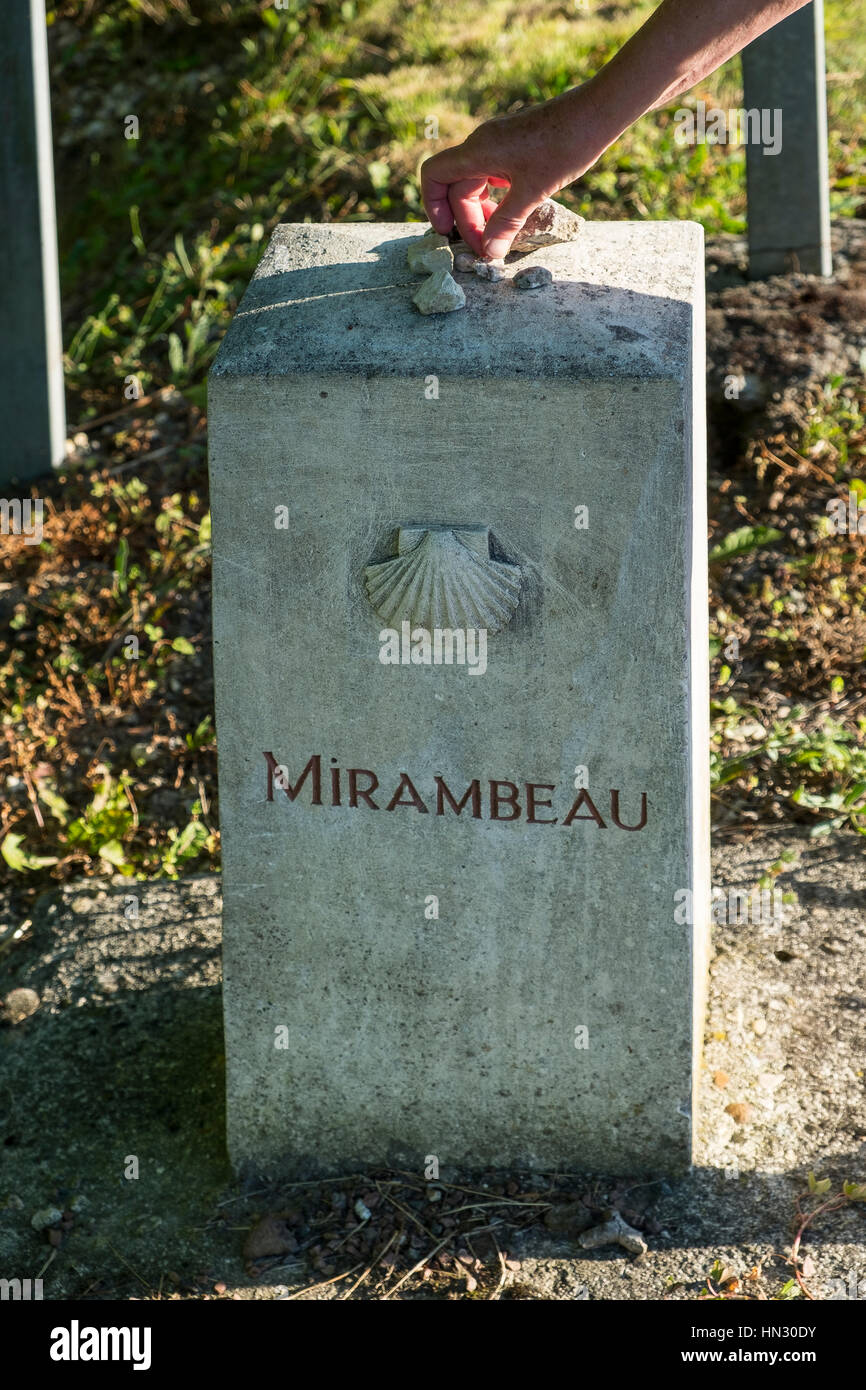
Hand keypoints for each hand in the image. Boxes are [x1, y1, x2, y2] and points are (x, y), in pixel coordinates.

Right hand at [420, 81, 611, 259]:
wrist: (597, 112)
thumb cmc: (566, 145)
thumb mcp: (533, 191)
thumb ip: (507, 223)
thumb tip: (489, 254)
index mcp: (478, 151)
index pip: (434, 175)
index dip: (433, 207)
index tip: (448, 234)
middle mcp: (482, 144)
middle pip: (457, 187)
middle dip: (468, 220)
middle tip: (488, 249)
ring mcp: (499, 144)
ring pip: (476, 183)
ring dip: (482, 213)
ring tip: (500, 237)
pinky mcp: (515, 146)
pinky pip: (493, 176)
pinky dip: (497, 199)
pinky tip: (514, 214)